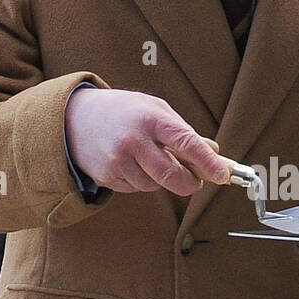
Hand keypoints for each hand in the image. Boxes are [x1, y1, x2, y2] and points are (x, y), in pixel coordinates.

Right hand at [65, 87, 229, 195]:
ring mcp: (118, 160)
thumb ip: (183, 131)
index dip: (208, 162)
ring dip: (159, 179)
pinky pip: (136, 189)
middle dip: (189, 183)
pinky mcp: (107, 176)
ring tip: (147, 158)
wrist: (76, 117)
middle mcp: (134, 140)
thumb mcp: (155, 109)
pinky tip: (130, 164)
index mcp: (151, 118)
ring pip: (154, 185)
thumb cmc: (123, 111)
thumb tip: (213, 153)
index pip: (187, 143)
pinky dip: (140, 181)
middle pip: (172, 175)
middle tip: (194, 180)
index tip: (222, 174)